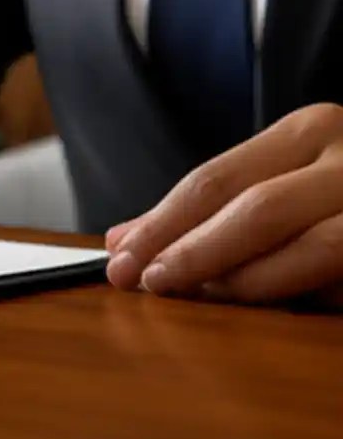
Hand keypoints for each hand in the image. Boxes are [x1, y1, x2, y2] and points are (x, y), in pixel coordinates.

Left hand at [104, 103, 342, 306]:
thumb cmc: (338, 190)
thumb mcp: (279, 181)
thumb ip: (207, 210)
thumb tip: (121, 240)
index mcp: (312, 130)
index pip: (215, 179)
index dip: (161, 223)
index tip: (117, 258)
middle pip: (255, 209)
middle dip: (192, 252)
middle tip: (147, 283)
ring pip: (311, 247)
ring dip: (246, 281)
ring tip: (199, 298)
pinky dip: (309, 295)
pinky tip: (274, 308)